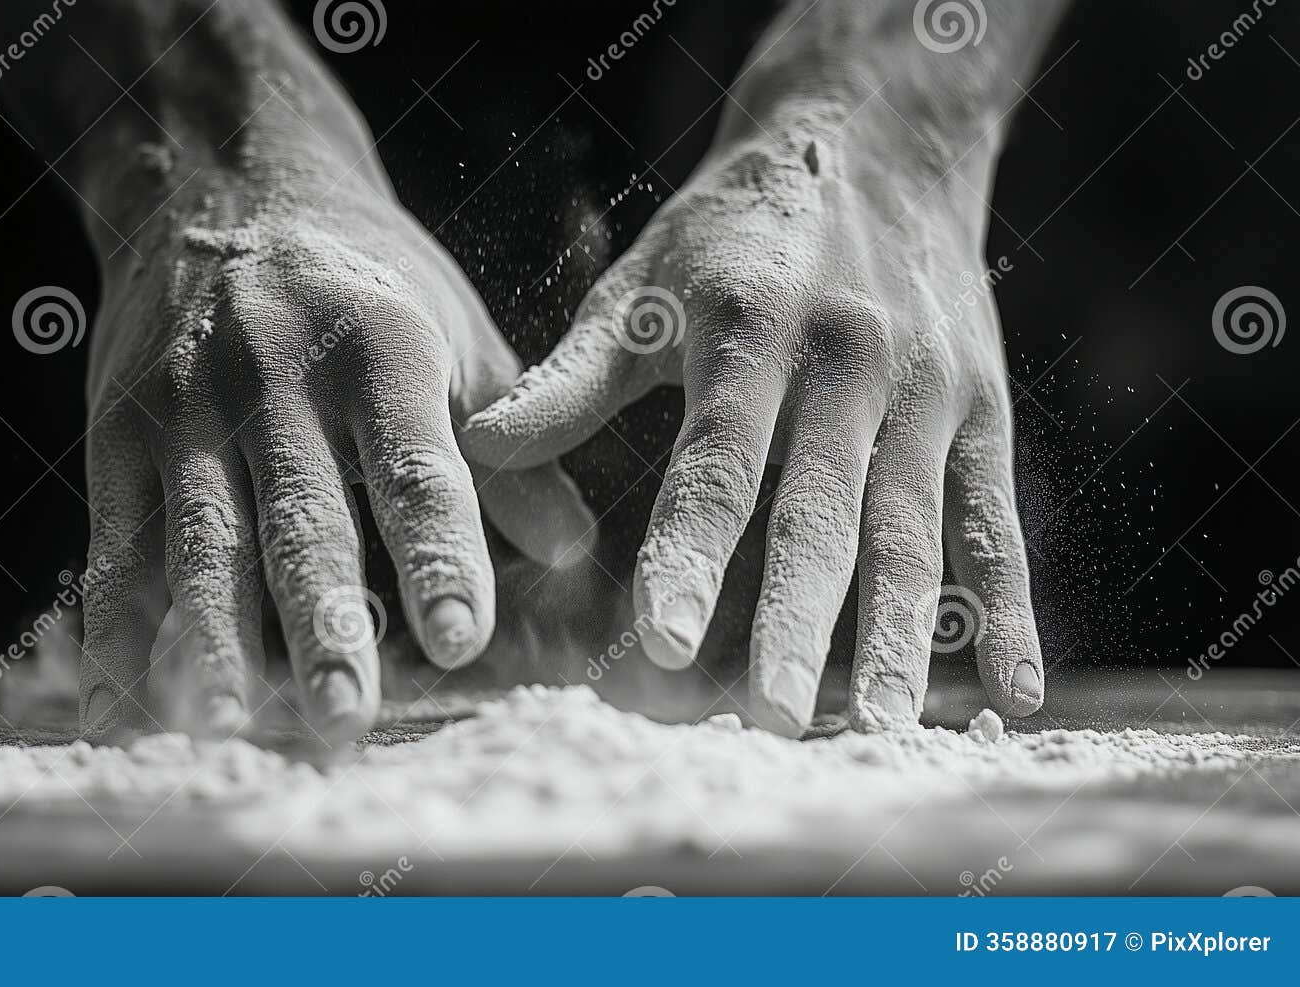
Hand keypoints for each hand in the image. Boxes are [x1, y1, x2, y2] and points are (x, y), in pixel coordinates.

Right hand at [77, 140, 591, 744]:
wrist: (218, 182)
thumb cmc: (363, 278)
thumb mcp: (453, 336)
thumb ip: (511, 448)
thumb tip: (572, 549)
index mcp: (380, 350)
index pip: (416, 470)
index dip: (439, 557)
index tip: (462, 643)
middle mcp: (277, 378)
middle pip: (303, 517)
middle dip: (322, 624)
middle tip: (344, 719)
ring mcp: (186, 408)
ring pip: (200, 539)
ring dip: (211, 640)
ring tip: (225, 726)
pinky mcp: (116, 433)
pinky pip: (114, 543)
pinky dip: (112, 633)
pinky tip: (113, 710)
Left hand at [461, 93, 1043, 733]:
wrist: (874, 139)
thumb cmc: (733, 228)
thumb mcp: (645, 283)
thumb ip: (572, 377)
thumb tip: (479, 450)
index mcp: (748, 333)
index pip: (714, 465)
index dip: (687, 557)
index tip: (658, 646)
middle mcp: (845, 364)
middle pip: (820, 513)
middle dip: (794, 624)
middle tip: (769, 725)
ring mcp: (926, 391)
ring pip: (915, 530)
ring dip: (897, 637)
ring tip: (876, 729)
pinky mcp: (983, 408)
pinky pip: (996, 521)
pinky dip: (1008, 610)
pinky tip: (1009, 695)